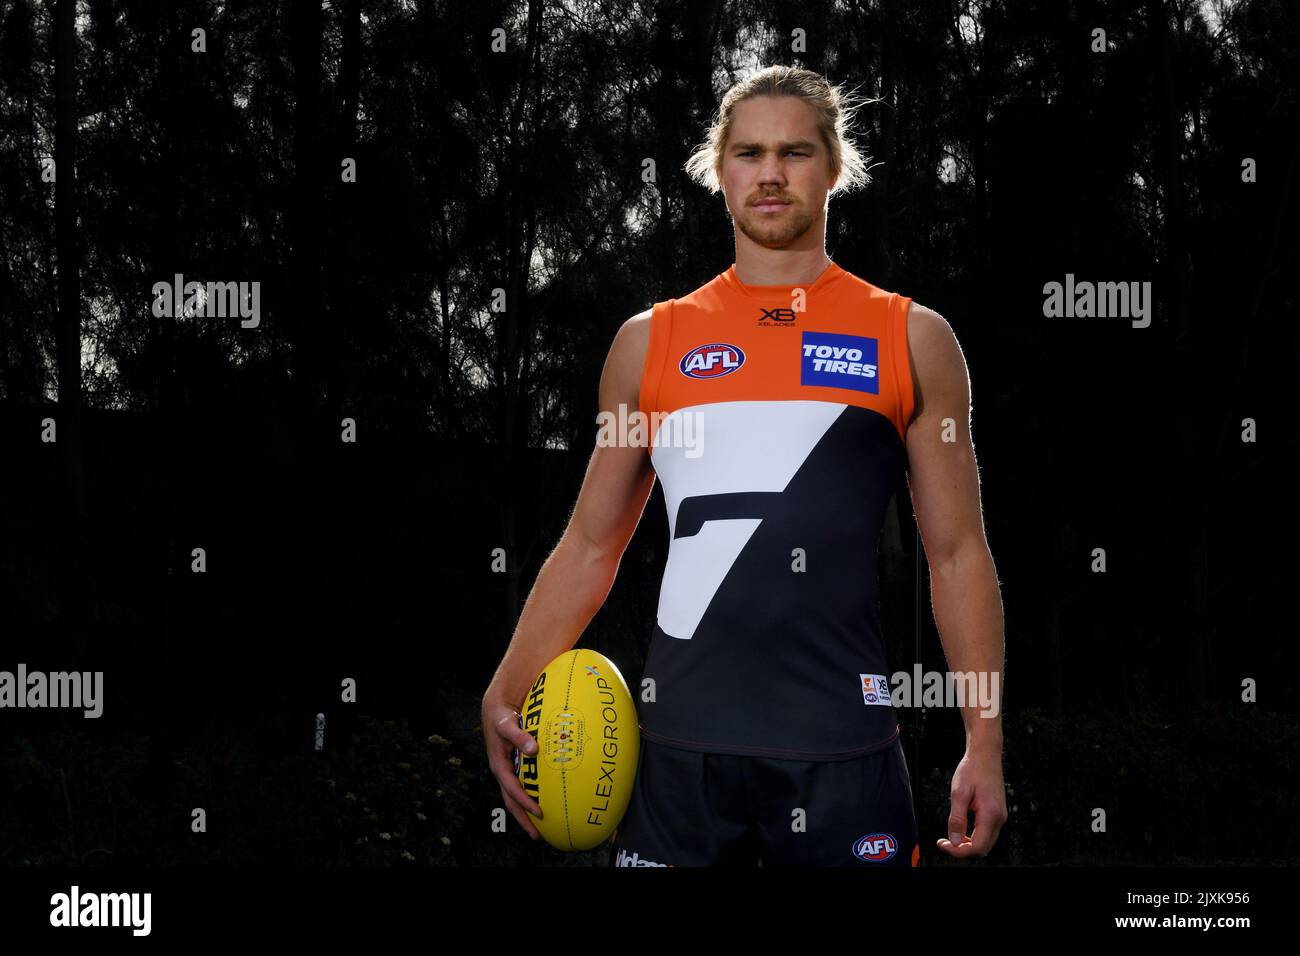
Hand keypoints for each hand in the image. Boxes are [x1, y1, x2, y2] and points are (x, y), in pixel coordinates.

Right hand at [481, 693, 544, 840]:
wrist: (496, 709)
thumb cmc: (502, 716)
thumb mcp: (507, 724)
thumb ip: (518, 735)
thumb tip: (533, 749)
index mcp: (499, 765)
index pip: (512, 790)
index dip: (524, 802)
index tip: (539, 813)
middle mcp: (503, 772)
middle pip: (512, 801)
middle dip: (523, 819)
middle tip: (537, 835)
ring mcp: (508, 771)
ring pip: (516, 797)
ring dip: (527, 812)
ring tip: (541, 827)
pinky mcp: (514, 766)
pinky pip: (523, 785)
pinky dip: (531, 795)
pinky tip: (545, 800)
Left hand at [936, 746, 1006, 858]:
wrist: (985, 755)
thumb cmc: (972, 770)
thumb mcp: (959, 793)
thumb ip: (957, 818)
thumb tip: (954, 840)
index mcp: (990, 814)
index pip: (977, 847)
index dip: (958, 851)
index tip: (942, 844)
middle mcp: (999, 819)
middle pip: (982, 849)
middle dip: (962, 850)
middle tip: (944, 842)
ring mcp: (1000, 817)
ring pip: (985, 843)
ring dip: (968, 844)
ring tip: (950, 836)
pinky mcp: (997, 814)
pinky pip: (986, 833)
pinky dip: (973, 837)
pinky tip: (961, 830)